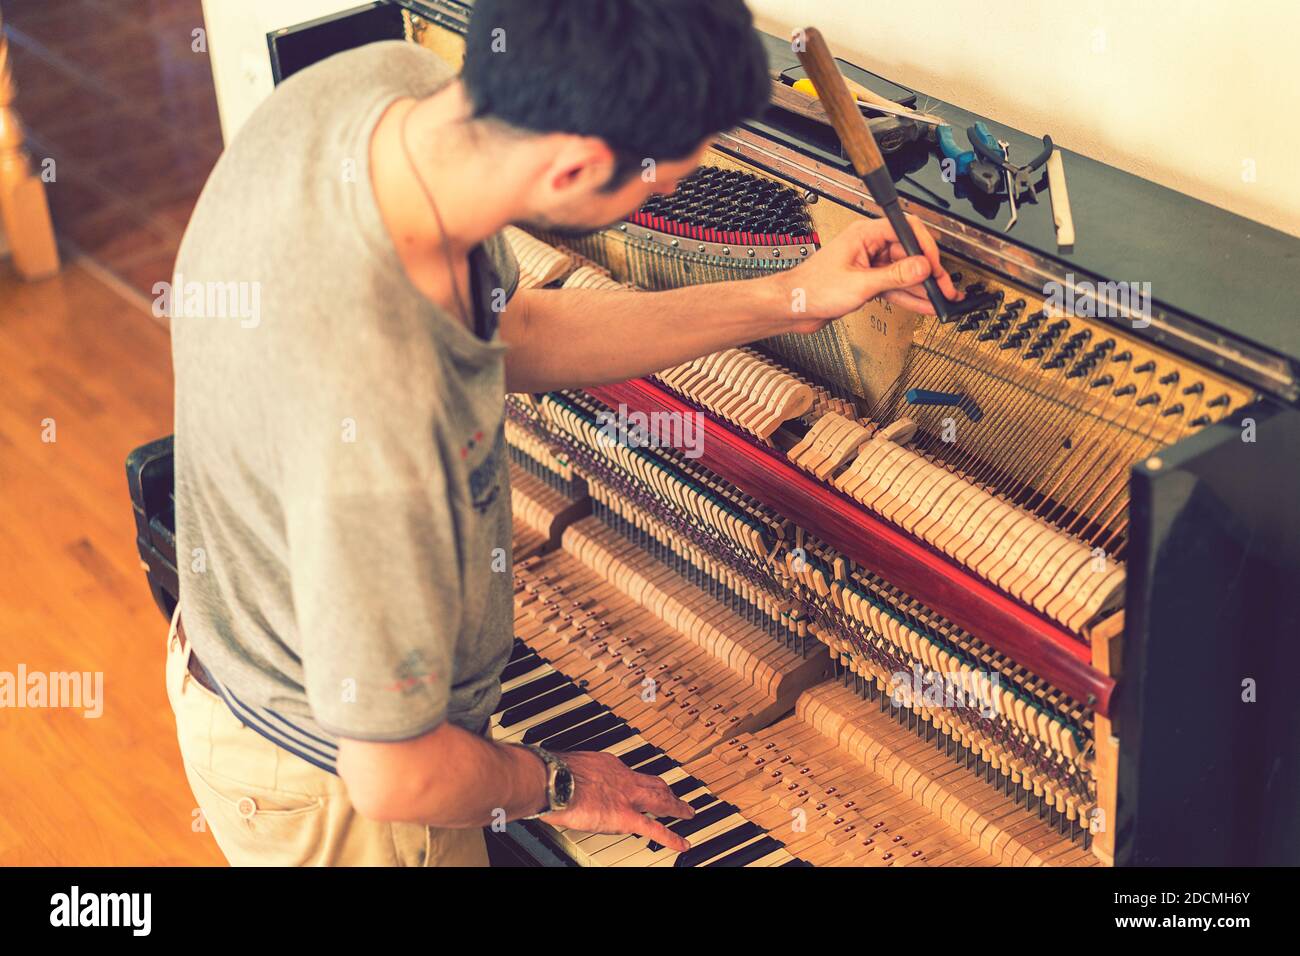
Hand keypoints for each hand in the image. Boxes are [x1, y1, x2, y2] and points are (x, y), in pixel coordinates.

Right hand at [540, 750, 695, 851]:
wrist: (555, 780)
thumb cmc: (552, 775)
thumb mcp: (565, 770)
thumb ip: (570, 779)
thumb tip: (560, 787)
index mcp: (608, 766)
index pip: (630, 775)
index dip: (639, 782)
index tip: (640, 785)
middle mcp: (623, 778)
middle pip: (653, 783)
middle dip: (667, 790)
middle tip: (677, 796)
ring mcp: (627, 798)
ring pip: (661, 801)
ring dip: (677, 807)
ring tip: (688, 813)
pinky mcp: (626, 818)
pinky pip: (655, 829)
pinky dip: (672, 837)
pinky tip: (682, 843)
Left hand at [773, 215, 962, 332]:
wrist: (793, 306)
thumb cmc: (813, 288)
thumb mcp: (860, 283)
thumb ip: (894, 276)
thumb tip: (922, 267)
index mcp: (865, 234)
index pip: (906, 230)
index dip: (925, 248)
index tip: (935, 266)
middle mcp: (869, 246)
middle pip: (909, 253)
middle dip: (928, 272)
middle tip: (944, 288)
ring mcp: (869, 265)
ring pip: (904, 273)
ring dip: (922, 288)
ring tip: (941, 299)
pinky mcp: (867, 282)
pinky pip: (894, 286)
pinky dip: (908, 296)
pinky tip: (924, 304)